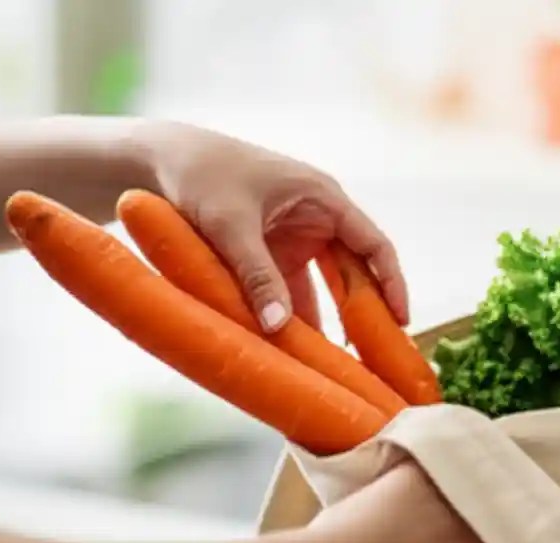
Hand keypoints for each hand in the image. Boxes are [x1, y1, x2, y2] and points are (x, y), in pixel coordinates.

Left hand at [143, 122, 406, 331]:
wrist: (159, 161)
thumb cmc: (201, 176)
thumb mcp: (230, 225)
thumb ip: (257, 275)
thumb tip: (280, 329)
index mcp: (322, 197)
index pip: (373, 245)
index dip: (391, 284)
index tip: (400, 323)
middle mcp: (317, 217)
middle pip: (356, 270)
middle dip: (366, 311)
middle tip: (379, 355)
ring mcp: (295, 236)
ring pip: (325, 286)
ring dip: (331, 320)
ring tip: (342, 363)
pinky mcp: (272, 253)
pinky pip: (294, 290)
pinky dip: (298, 317)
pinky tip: (301, 351)